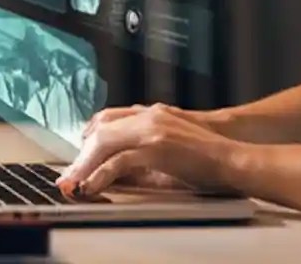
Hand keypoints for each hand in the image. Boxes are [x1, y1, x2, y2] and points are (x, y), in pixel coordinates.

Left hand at [57, 103, 242, 198]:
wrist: (232, 156)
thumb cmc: (206, 156)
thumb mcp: (170, 148)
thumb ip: (144, 152)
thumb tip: (118, 171)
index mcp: (152, 114)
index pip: (108, 118)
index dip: (89, 136)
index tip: (79, 155)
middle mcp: (148, 117)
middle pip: (101, 131)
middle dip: (80, 156)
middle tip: (68, 176)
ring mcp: (151, 130)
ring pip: (104, 144)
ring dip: (84, 166)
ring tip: (72, 184)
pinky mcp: (155, 149)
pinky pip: (118, 162)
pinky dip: (100, 175)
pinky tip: (90, 186)